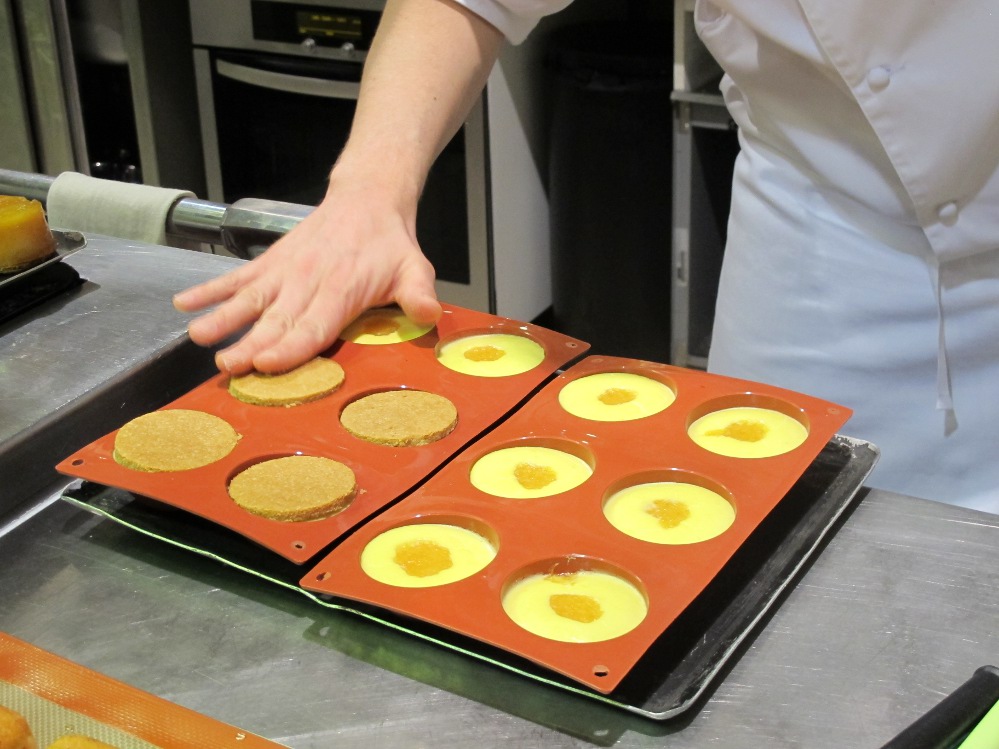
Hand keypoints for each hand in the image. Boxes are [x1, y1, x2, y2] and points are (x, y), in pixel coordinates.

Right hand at [173, 179, 441, 374]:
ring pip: (249, 299)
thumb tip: (430, 314)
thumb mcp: (414, 267)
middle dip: (250, 344)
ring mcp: (284, 271)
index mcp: (342, 289)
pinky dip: (209, 289)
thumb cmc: (390, 245)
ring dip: (222, 318)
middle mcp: (308, 281)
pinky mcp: (269, 263)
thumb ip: (418, 293)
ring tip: (198, 336)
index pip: (314, 324)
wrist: (366, 199)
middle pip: (276, 319)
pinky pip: (235, 278)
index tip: (268, 363)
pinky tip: (183, 303)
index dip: (291, 346)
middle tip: (227, 366)